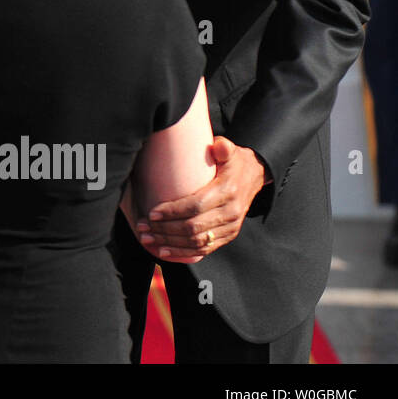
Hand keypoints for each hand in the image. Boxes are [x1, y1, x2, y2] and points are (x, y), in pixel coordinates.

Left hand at [134, 136, 265, 262]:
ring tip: (148, 238)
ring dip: (170, 243)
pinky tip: (164, 250)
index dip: (172, 212)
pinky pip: (205, 249)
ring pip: (197, 242)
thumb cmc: (234, 162)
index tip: (152, 213)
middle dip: (165, 230)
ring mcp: (231, 227)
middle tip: (143, 227)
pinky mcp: (229, 236)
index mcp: (228, 191)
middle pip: (194, 227)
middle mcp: (231, 212)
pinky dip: (183, 252)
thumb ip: (224, 147)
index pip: (196, 206)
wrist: (254, 175)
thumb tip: (218, 145)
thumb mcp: (231, 151)